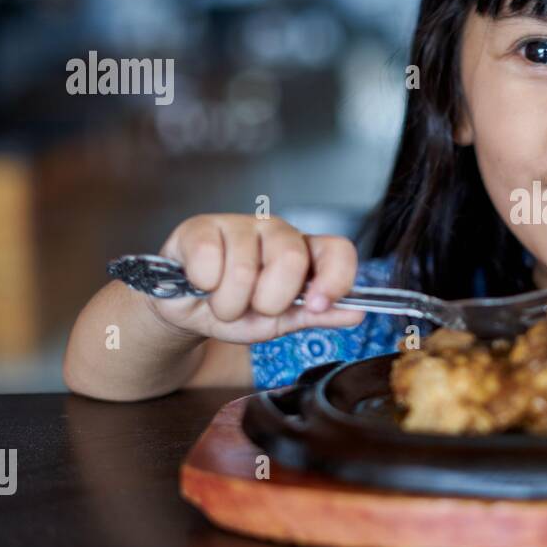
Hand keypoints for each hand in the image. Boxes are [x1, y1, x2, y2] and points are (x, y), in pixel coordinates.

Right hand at [145, 214, 364, 343]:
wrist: (190, 312)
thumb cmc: (240, 311)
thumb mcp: (281, 321)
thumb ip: (318, 315)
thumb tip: (357, 312)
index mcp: (305, 253)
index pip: (338, 250)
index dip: (334, 278)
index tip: (316, 304)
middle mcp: (278, 232)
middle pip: (291, 259)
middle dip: (269, 301)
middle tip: (254, 307)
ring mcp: (240, 225)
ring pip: (244, 269)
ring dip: (229, 303)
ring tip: (223, 301)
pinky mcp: (201, 226)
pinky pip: (208, 260)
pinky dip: (203, 286)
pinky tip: (201, 283)